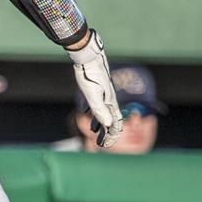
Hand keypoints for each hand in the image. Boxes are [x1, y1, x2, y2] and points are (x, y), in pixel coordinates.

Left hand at [68, 32, 122, 148]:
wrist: (88, 56)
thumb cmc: (89, 75)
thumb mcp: (92, 95)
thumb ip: (100, 111)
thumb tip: (108, 126)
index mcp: (110, 103)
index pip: (116, 125)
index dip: (112, 137)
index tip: (105, 146)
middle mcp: (109, 100)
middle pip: (111, 121)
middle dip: (106, 134)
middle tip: (100, 144)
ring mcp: (103, 94)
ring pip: (104, 112)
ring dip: (100, 124)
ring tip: (94, 132)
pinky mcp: (96, 88)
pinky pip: (96, 104)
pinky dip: (93, 112)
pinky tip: (85, 112)